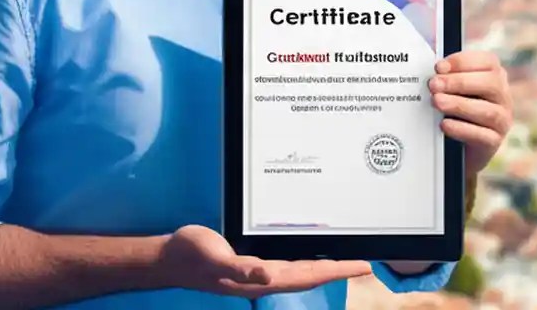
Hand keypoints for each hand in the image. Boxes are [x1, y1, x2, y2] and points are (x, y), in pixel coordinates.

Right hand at [159, 225, 371, 298]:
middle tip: (365, 265)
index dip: (336, 272)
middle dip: (338, 271)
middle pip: (310, 276)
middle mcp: (264, 278)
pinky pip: (287, 263)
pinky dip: (304, 261)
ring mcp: (258, 273)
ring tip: (345, 263)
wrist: (171, 258)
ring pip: (301, 272)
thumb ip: (240, 267)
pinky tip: (309, 256)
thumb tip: (267, 274)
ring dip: (323, 269)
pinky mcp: (252, 264)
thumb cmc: (192, 256)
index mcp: (261, 280)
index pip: (308, 277)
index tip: (362, 267)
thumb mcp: (215, 257)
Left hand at [429, 50, 512, 176]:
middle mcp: (503, 96)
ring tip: (437, 102)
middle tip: (434, 85)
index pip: (487, 62)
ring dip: (459, 105)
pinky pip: (481, 135)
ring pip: (487, 110)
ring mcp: (502, 119)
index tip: (439, 67)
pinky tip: (444, 124)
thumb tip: (435, 70)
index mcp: (495, 76)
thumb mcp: (454, 89)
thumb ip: (448, 77)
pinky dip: (461, 129)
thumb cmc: (457, 110)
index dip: (462, 62)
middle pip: (491, 84)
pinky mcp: (494, 141)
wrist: (461, 147)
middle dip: (459, 82)